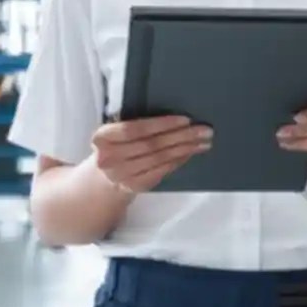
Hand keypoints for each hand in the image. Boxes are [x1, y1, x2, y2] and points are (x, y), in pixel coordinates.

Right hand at [90, 115, 212, 193]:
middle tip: (204, 130)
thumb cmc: (116, 145)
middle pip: (151, 145)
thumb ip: (135, 125)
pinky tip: (190, 153)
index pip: (135, 129)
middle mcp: (109, 158)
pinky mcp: (135, 186)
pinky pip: (162, 171)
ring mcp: (122, 175)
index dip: (162, 124)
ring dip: (185, 149)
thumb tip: (176, 119)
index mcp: (102, 137)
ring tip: (203, 142)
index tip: (186, 120)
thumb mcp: (115, 132)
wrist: (105, 176)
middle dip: (181, 136)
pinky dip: (178, 160)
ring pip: (159, 159)